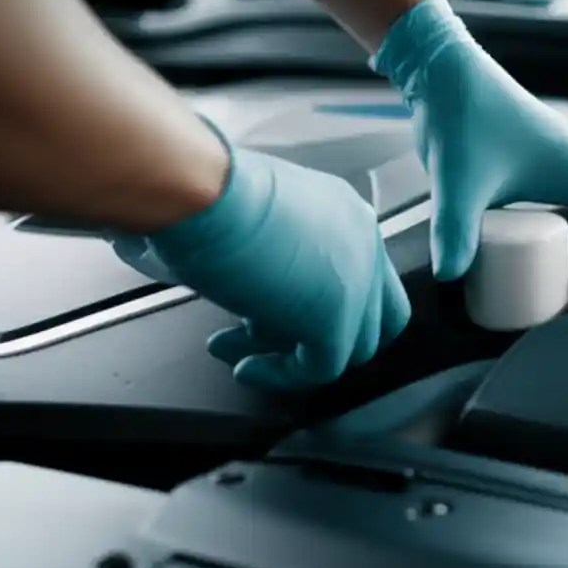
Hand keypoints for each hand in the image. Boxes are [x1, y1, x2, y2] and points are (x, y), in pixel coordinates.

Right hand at [111, 143, 409, 389]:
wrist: (201, 192)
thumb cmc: (207, 193)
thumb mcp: (254, 219)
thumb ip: (275, 254)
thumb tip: (254, 292)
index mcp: (347, 214)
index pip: (362, 277)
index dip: (320, 303)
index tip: (272, 313)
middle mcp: (364, 243)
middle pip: (366, 315)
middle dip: (308, 333)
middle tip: (256, 335)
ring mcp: (357, 281)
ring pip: (347, 346)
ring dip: (288, 357)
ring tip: (231, 349)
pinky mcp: (337, 317)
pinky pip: (321, 368)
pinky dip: (281, 376)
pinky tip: (244, 367)